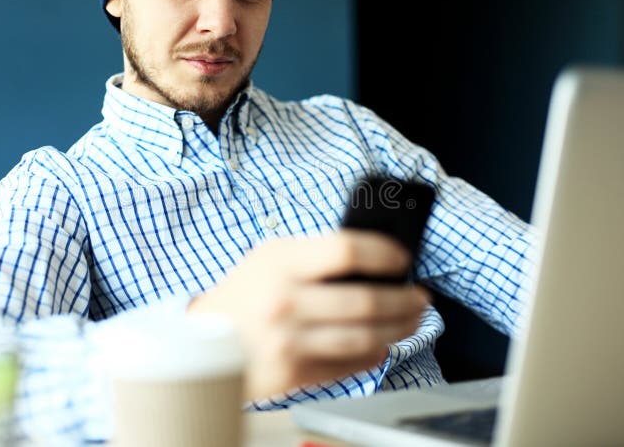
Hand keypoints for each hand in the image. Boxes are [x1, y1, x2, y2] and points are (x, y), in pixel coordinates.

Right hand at [187, 230, 430, 399]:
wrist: (203, 340)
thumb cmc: (244, 295)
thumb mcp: (270, 258)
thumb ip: (316, 255)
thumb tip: (375, 261)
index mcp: (280, 262)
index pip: (348, 251)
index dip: (385, 255)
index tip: (402, 260)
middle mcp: (285, 300)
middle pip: (366, 300)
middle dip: (405, 300)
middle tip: (420, 298)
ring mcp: (289, 341)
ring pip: (365, 337)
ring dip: (399, 329)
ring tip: (411, 321)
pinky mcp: (293, 373)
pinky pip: (349, 366)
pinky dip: (374, 355)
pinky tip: (381, 345)